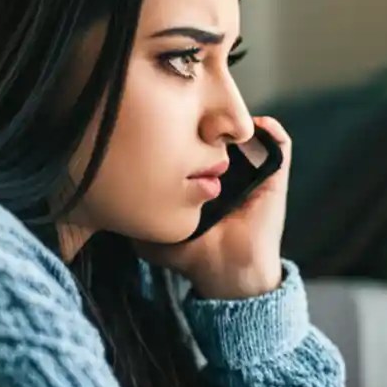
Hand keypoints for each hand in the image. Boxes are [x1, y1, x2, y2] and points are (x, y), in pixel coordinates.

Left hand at [138, 116, 292, 299]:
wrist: (231, 276)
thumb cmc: (196, 258)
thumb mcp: (155, 236)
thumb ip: (135, 218)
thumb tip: (106, 202)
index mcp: (202, 181)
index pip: (194, 145)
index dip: (182, 129)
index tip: (168, 118)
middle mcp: (229, 174)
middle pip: (219, 134)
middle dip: (208, 119)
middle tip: (194, 110)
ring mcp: (253, 175)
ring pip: (249, 135)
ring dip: (238, 121)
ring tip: (224, 114)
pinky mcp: (274, 181)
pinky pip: (280, 148)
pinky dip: (273, 133)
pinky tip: (259, 125)